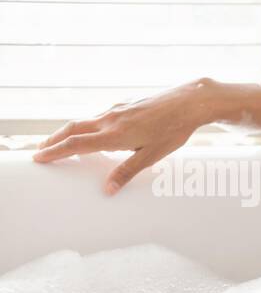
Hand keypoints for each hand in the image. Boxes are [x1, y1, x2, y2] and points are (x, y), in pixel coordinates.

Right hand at [31, 78, 216, 194]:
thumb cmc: (173, 130)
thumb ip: (127, 172)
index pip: (76, 144)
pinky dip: (87, 126)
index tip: (39, 157)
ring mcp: (117, 110)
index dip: (55, 152)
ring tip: (60, 143)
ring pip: (85, 121)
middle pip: (72, 128)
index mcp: (114, 134)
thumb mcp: (152, 156)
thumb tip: (107, 190)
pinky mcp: (124, 105)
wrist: (189, 102)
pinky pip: (99, 117)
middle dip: (53, 140)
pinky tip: (92, 133)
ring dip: (69, 132)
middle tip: (39, 150)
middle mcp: (110, 119)